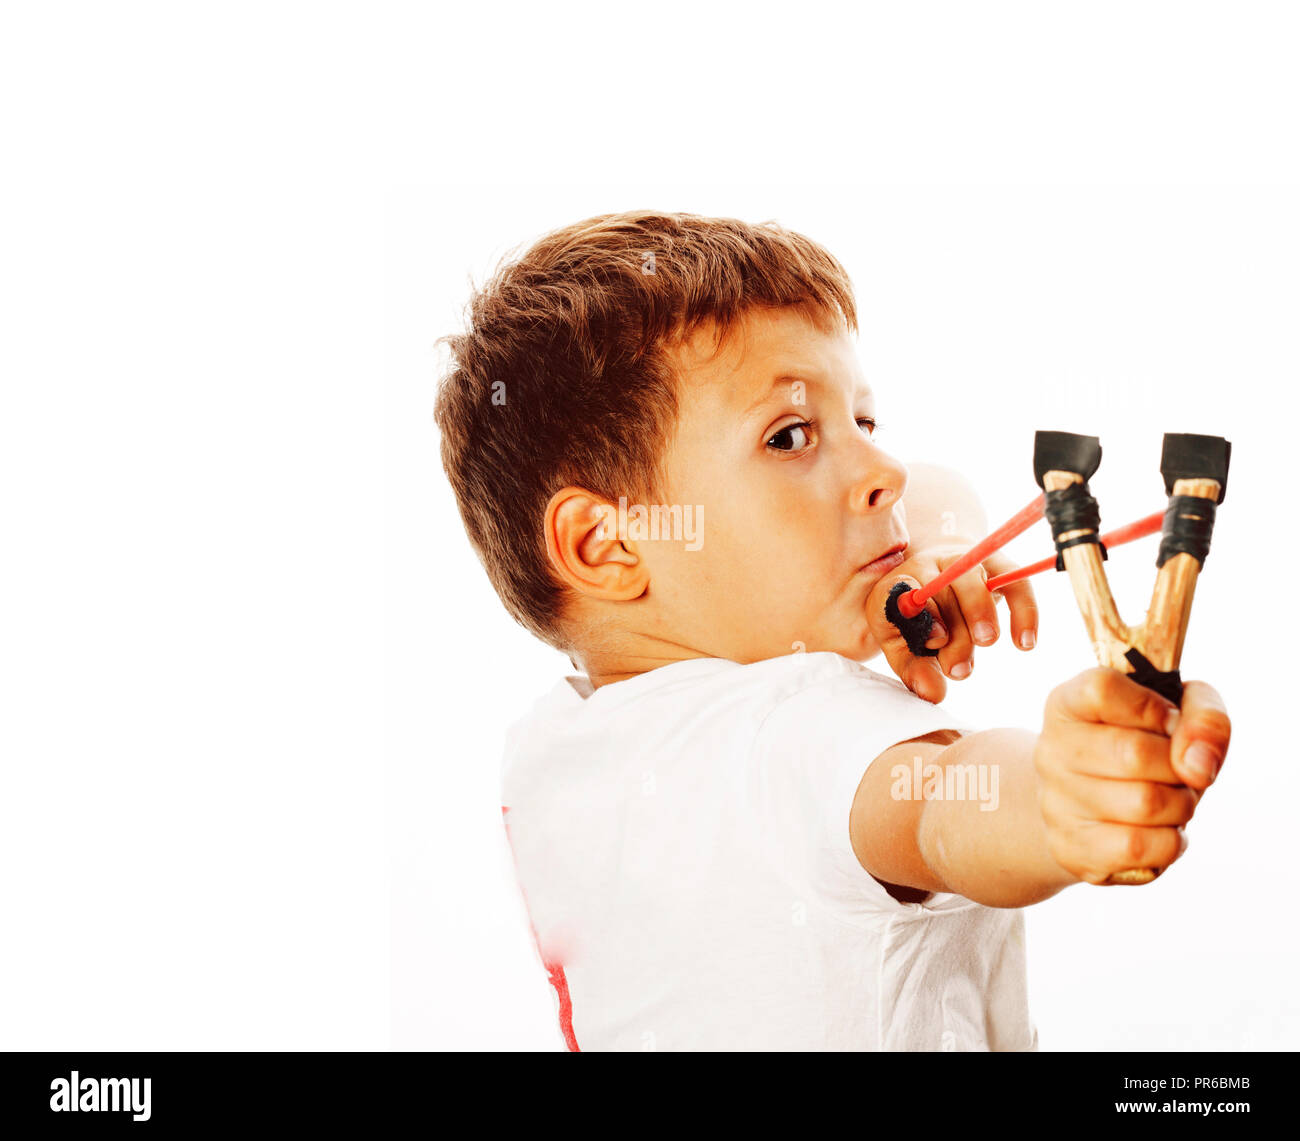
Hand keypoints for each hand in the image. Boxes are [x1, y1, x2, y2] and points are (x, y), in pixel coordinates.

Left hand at [866, 541, 1038, 703]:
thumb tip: (933, 695)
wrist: (940, 574)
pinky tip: (1024, 642)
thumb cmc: (919, 621)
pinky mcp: (996, 564)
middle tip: (958, 668)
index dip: (921, 615)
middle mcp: (927, 565)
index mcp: (898, 586)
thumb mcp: (906, 646)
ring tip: (985, 642)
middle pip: (940, 591)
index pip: (901, 592)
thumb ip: (915, 669)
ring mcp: (962, 560)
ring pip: (972, 578)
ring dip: (980, 611)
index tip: (935, 642)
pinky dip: (1023, 610)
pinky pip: (1013, 580)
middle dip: (953, 632)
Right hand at [1033, 668, 1231, 885]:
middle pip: (1135, 753)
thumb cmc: (1142, 749)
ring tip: (1169, 800)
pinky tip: (1158, 830)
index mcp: (1067, 704)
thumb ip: (1204, 716)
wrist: (1090, 807)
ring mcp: (1056, 803)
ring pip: (1146, 804)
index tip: (1166, 722)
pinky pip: (1143, 848)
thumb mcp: (1178, 714)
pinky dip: (1170, 841)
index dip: (1151, 707)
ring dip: (1181, 805)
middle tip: (1176, 771)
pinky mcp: (1071, 849)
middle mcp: (1051, 751)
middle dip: (1178, 766)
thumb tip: (1199, 765)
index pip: (1102, 689)